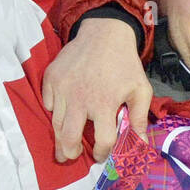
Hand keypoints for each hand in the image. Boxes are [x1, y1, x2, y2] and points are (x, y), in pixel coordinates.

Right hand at [42, 17, 150, 162]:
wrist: (104, 33)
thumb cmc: (125, 64)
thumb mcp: (140, 90)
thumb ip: (139, 118)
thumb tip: (141, 145)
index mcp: (104, 103)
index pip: (102, 140)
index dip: (102, 153)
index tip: (101, 155)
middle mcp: (80, 99)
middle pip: (69, 137)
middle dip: (69, 153)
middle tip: (71, 157)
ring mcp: (62, 89)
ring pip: (56, 123)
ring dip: (59, 138)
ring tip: (63, 146)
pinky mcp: (51, 79)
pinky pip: (48, 104)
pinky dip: (54, 112)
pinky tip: (62, 115)